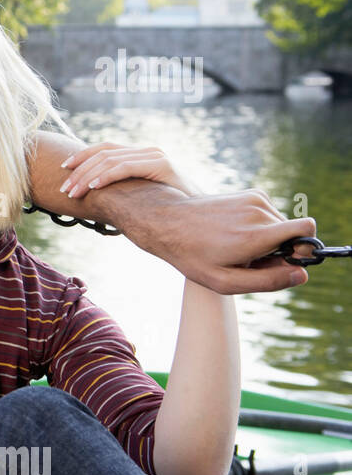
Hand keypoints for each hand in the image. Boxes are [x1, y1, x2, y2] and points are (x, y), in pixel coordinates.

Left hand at [60, 143, 199, 198]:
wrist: (199, 218)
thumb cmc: (167, 211)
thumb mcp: (138, 197)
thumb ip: (121, 190)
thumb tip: (90, 194)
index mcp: (140, 156)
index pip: (105, 149)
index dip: (81, 156)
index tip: (62, 169)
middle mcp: (147, 151)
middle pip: (104, 153)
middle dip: (79, 170)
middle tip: (63, 188)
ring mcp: (155, 156)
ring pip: (111, 160)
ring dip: (87, 177)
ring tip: (72, 192)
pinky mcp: (162, 166)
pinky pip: (126, 167)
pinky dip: (106, 176)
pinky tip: (93, 186)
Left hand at [123, 190, 317, 293]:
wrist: (167, 221)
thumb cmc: (193, 255)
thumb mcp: (225, 281)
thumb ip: (267, 281)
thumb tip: (302, 274)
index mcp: (256, 234)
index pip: (307, 230)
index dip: (304, 248)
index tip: (285, 260)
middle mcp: (259, 211)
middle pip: (294, 233)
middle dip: (281, 249)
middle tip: (248, 260)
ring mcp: (255, 198)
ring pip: (282, 224)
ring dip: (268, 238)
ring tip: (237, 247)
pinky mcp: (250, 193)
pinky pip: (269, 214)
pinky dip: (259, 226)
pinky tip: (234, 233)